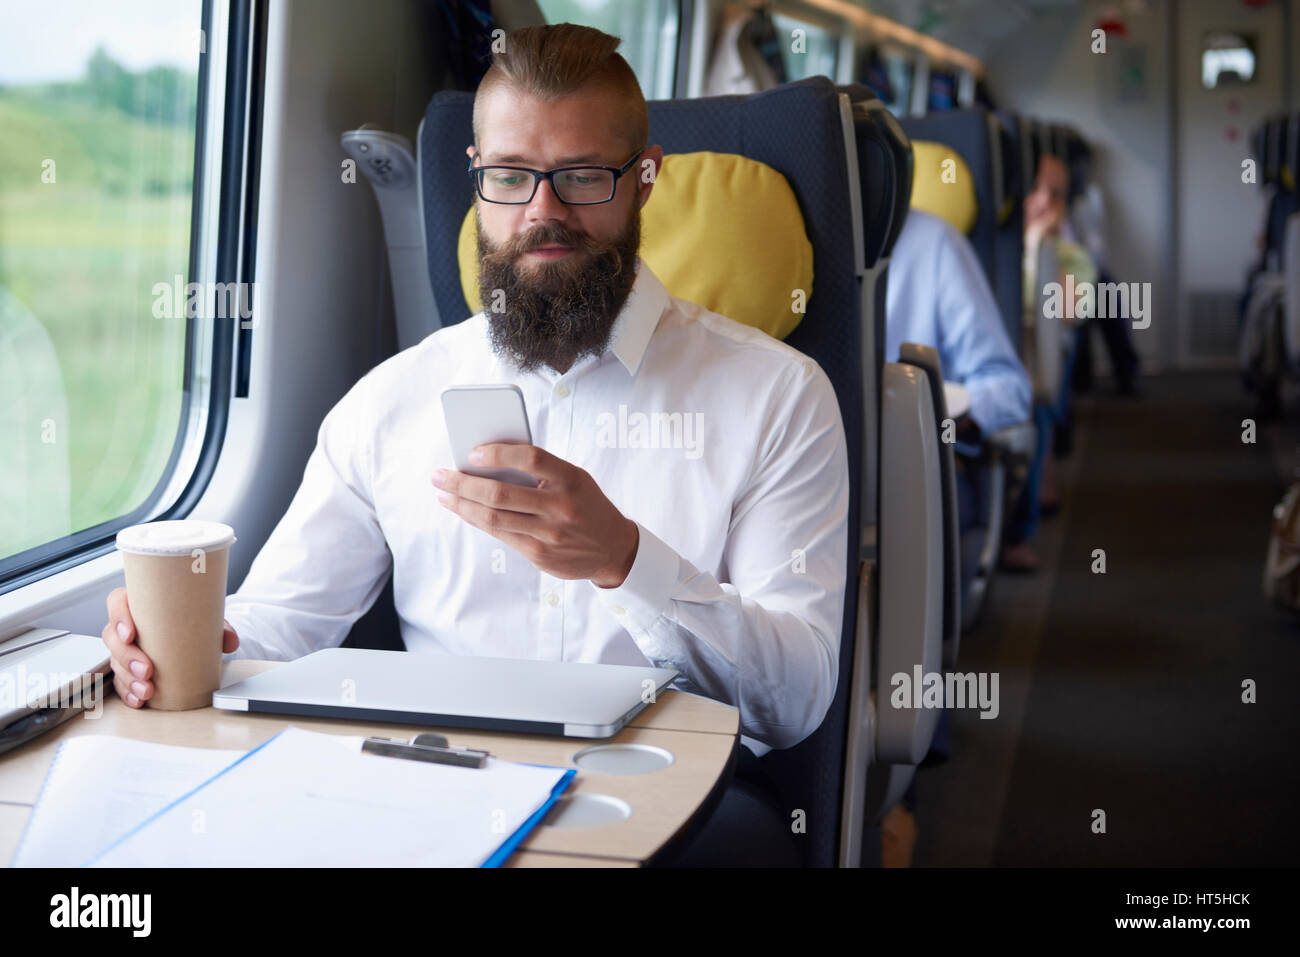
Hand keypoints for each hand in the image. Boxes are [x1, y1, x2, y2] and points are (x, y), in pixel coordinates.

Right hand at [102, 587, 238, 707]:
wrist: (197, 638)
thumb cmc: (192, 622)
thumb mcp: (207, 619)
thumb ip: (221, 628)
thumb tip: (230, 641)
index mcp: (141, 603)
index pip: (118, 602)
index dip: (119, 617)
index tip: (130, 634)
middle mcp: (128, 625)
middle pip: (113, 637)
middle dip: (127, 657)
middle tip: (146, 670)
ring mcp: (125, 648)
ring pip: (116, 662)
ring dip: (129, 679)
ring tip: (147, 690)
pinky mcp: (128, 669)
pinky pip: (121, 681)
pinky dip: (129, 692)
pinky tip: (138, 700)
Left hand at [432, 444, 638, 587]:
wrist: (613, 548)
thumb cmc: (585, 504)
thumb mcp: (574, 479)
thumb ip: (540, 471)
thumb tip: (487, 462)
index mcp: (571, 478)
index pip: (531, 459)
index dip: (499, 454)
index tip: (473, 452)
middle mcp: (561, 507)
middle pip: (501, 494)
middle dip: (463, 483)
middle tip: (440, 475)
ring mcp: (550, 534)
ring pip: (494, 518)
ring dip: (461, 505)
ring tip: (443, 494)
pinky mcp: (540, 554)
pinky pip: (500, 535)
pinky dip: (476, 520)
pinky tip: (463, 511)